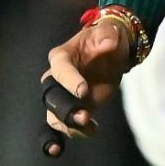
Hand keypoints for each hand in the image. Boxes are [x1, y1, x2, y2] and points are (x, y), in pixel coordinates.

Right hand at [41, 17, 133, 156]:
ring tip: (89, 129)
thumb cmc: (107, 38)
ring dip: (68, 126)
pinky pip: (66, 126)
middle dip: (65, 109)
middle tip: (84, 117)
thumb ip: (107, 35)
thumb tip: (108, 43)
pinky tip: (90, 134)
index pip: (60, 70)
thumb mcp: (110, 31)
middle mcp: (56, 78)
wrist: (112, 53)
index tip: (83, 91)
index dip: (70, 82)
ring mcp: (64, 96)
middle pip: (52, 97)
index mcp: (61, 57)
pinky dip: (72, 134)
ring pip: (55, 116)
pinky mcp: (74, 109)